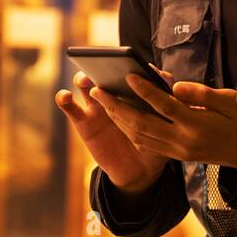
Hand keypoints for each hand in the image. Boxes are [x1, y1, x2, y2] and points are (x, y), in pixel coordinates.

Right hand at [55, 66, 174, 192]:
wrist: (138, 171)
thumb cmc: (155, 144)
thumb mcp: (164, 126)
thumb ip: (167, 107)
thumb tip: (172, 87)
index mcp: (133, 92)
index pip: (130, 71)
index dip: (132, 65)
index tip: (136, 65)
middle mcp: (114, 94)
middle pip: (104, 72)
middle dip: (103, 66)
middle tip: (106, 67)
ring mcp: (97, 106)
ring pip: (85, 85)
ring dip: (83, 79)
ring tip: (87, 80)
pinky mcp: (83, 121)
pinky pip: (70, 108)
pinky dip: (64, 99)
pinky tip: (65, 96)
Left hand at [88, 73, 236, 171]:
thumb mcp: (232, 101)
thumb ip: (202, 94)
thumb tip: (175, 86)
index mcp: (198, 125)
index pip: (164, 105)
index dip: (145, 90)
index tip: (128, 75)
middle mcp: (183, 141)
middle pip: (142, 124)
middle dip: (116, 106)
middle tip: (97, 89)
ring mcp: (178, 151)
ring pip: (140, 136)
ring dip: (118, 119)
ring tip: (102, 101)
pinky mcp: (177, 156)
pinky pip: (147, 145)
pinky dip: (130, 131)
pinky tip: (120, 119)